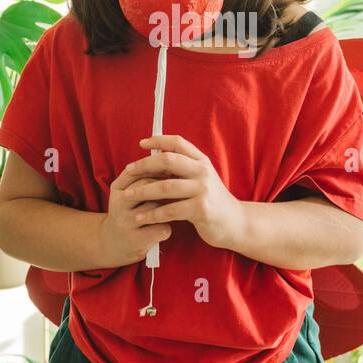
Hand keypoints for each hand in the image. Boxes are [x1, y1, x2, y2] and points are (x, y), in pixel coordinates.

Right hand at [99, 166, 171, 266]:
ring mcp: (126, 223)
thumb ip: (141, 176)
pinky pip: (162, 228)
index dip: (159, 169)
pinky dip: (167, 228)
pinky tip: (162, 228)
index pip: (139, 171)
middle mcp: (118, 205)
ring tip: (168, 211)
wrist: (110, 244)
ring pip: (158, 208)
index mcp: (117, 189)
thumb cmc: (127, 213)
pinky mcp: (136, 240)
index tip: (172, 172)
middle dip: (166, 188)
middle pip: (149, 187)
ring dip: (168, 208)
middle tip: (176, 191)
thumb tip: (168, 159)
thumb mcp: (126, 192)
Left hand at [121, 134, 246, 249]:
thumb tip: (154, 158)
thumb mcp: (201, 179)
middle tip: (128, 170)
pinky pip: (170, 210)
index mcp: (201, 161)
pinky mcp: (201, 209)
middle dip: (144, 165)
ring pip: (166, 186)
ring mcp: (203, 190)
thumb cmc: (211, 200)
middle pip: (168, 161)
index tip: (141, 143)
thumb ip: (183, 168)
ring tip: (127, 196)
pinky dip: (152, 214)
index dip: (158, 140)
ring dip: (143, 191)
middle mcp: (203, 172)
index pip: (178, 143)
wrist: (234, 222)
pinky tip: (141, 217)